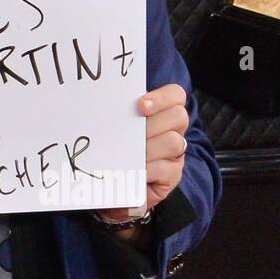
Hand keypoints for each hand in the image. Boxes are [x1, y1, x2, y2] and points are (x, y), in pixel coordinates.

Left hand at [96, 83, 188, 231]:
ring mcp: (176, 153)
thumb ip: (118, 114)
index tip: (140, 105)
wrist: (112, 184)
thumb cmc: (113, 149)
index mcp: (162, 112)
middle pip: (178, 116)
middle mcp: (174, 130)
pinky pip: (164, 168)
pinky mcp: (172, 175)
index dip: (162, 97)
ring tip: (126, 153)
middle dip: (151, 124)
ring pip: (173, 142)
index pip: (175, 95)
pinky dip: (145, 169)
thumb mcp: (116, 128)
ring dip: (147, 147)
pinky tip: (131, 170)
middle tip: (129, 133)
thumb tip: (100, 103)